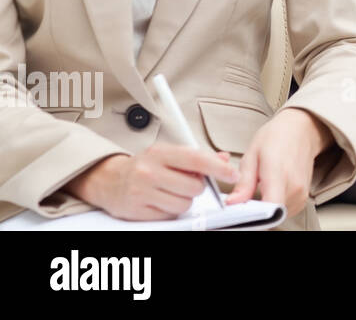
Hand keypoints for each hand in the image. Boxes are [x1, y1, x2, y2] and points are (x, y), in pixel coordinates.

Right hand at [65, 145, 238, 220]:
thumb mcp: (168, 153)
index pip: (196, 160)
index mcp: (160, 153)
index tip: (232, 174)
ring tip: (171, 191)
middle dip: (197, 187)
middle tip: (184, 183)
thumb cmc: (144, 165)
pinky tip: (160, 200)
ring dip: (184, 200)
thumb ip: (198, 156)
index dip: (218, 168)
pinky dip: (170, 210)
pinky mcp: (137, 211)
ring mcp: (142, 192)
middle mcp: (149, 171)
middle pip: (194, 187)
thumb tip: (223, 159)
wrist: (109, 180)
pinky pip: (169, 216)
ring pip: (184, 204)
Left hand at [226, 108, 331, 215]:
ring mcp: (301, 194)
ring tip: (259, 190)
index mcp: (279, 174)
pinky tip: (269, 191)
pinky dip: (273, 206)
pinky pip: (284, 212)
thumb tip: (233, 203)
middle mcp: (294, 187)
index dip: (253, 216)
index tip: (240, 212)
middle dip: (254, 211)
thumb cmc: (277, 137)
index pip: (271, 208)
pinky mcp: (303, 198)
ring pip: (276, 215)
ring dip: (264, 208)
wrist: (301, 130)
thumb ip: (244, 182)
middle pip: (270, 214)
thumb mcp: (253, 154)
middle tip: (243, 198)